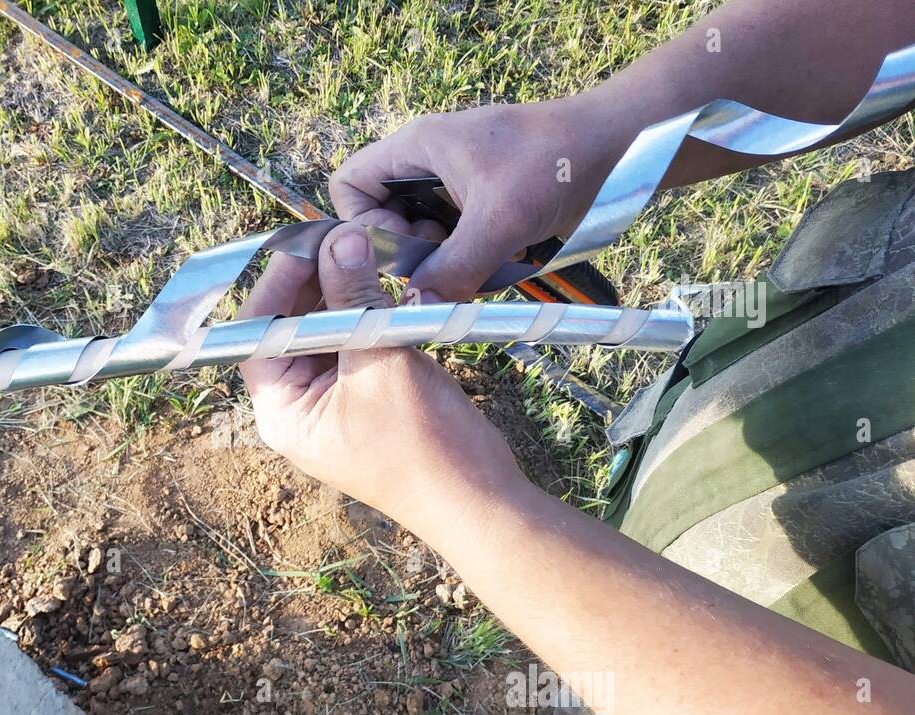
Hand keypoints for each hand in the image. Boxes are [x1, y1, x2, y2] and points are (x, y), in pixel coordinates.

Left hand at [237, 220, 527, 534]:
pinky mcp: (370, 394)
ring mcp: (336, 401)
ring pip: (328, 330)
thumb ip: (355, 299)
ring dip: (346, 292)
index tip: (309, 245)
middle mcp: (300, 406)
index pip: (259, 334)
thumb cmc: (423, 448)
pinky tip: (388, 285)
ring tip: (368, 252)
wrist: (479, 499)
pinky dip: (370, 312)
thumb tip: (340, 240)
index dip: (278, 286)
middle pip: (291, 328)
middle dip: (316, 282)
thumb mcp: (381, 362)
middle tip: (344, 238)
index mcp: (283, 411)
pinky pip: (358, 342)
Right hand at [329, 96, 619, 303]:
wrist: (620, 147)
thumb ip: (453, 269)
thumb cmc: (557, 163)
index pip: (349, 186)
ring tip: (472, 266)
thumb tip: (416, 312)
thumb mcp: (499, 220)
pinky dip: (465, 263)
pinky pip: (452, 245)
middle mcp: (427, 165)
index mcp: (417, 148)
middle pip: (381, 218)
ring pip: (418, 238)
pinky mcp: (481, 208)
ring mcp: (454, 188)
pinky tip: (494, 265)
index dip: (362, 224)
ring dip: (439, 263)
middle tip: (440, 263)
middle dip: (405, 251)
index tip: (404, 248)